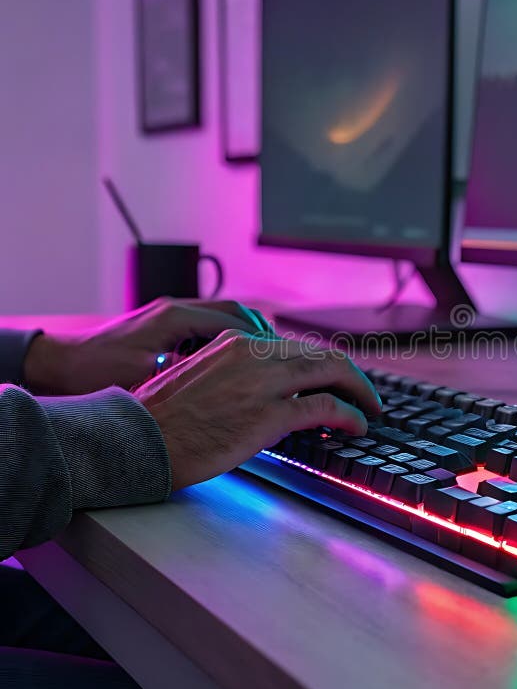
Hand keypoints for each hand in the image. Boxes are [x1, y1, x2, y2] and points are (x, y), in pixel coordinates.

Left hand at [23, 298, 272, 394]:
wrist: (63, 363)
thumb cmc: (97, 370)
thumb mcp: (147, 377)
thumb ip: (187, 374)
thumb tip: (225, 379)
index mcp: (174, 317)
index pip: (233, 317)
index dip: (260, 335)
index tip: (280, 351)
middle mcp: (174, 309)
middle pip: (232, 311)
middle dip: (260, 329)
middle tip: (281, 350)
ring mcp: (169, 315)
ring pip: (220, 316)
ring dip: (244, 331)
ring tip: (264, 353)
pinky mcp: (163, 325)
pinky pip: (205, 324)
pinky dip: (225, 336)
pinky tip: (233, 357)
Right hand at [133, 330, 381, 490]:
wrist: (137, 439)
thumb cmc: (162, 417)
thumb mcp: (199, 375)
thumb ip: (234, 371)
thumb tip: (265, 386)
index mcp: (236, 341)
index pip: (297, 346)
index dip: (325, 363)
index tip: (338, 378)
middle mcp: (254, 353)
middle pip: (322, 354)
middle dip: (351, 373)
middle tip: (365, 393)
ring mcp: (263, 382)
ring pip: (332, 371)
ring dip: (359, 390)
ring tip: (370, 408)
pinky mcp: (269, 414)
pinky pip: (326, 407)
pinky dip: (350, 415)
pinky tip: (357, 426)